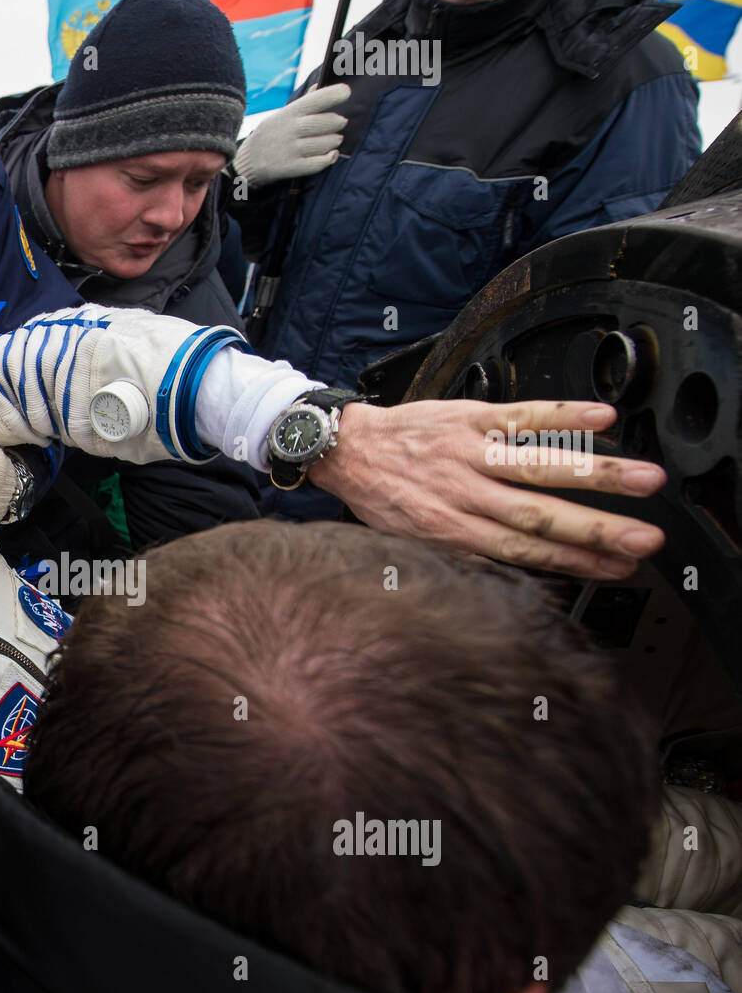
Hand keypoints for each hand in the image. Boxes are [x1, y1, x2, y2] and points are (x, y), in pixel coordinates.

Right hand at [234, 82, 351, 189]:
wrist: (248, 162)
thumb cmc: (270, 135)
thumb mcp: (282, 115)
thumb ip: (302, 103)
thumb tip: (320, 85)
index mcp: (290, 113)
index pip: (316, 99)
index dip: (334, 94)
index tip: (346, 92)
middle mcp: (291, 130)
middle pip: (326, 123)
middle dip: (338, 122)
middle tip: (341, 122)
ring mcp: (291, 149)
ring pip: (325, 143)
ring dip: (335, 141)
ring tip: (336, 139)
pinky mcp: (292, 167)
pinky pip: (318, 163)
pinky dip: (329, 158)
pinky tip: (332, 155)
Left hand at [310, 400, 666, 578]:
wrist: (348, 450)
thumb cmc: (385, 498)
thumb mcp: (414, 544)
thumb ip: (466, 557)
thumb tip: (520, 576)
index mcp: (451, 531)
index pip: (526, 551)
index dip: (576, 561)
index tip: (620, 568)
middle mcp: (463, 494)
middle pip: (540, 515)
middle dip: (598, 529)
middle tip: (645, 538)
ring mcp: (467, 453)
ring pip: (538, 466)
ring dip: (596, 474)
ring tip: (643, 480)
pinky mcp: (468, 418)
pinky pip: (520, 416)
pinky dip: (562, 416)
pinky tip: (602, 418)